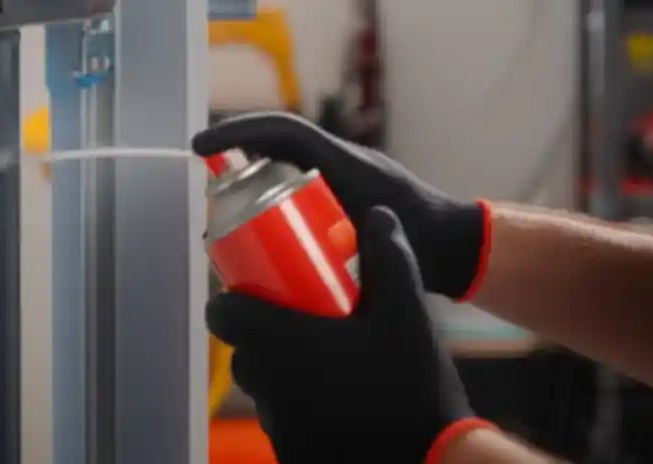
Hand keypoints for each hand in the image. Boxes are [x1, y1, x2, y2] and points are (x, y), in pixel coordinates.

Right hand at [194, 112, 489, 299]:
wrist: (456, 244)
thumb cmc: (424, 243)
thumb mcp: (381, 246)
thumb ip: (342, 256)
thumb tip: (282, 275)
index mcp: (343, 161)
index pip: (282, 130)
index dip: (236, 132)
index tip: (199, 148)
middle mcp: (337, 158)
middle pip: (272, 144)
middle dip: (233, 157)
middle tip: (209, 194)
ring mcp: (337, 171)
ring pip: (279, 162)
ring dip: (247, 177)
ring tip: (223, 219)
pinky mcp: (337, 191)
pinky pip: (292, 181)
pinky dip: (266, 194)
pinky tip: (254, 234)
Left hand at [207, 208, 493, 463]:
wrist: (431, 461)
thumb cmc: (414, 384)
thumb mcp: (408, 313)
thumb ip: (391, 258)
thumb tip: (377, 214)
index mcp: (281, 345)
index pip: (221, 315)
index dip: (231, 300)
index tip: (255, 291)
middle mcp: (268, 386)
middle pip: (243, 350)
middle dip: (261, 333)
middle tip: (297, 319)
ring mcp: (278, 426)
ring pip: (262, 387)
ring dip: (279, 371)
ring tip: (321, 359)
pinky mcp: (291, 454)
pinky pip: (283, 422)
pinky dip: (297, 408)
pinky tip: (333, 401)